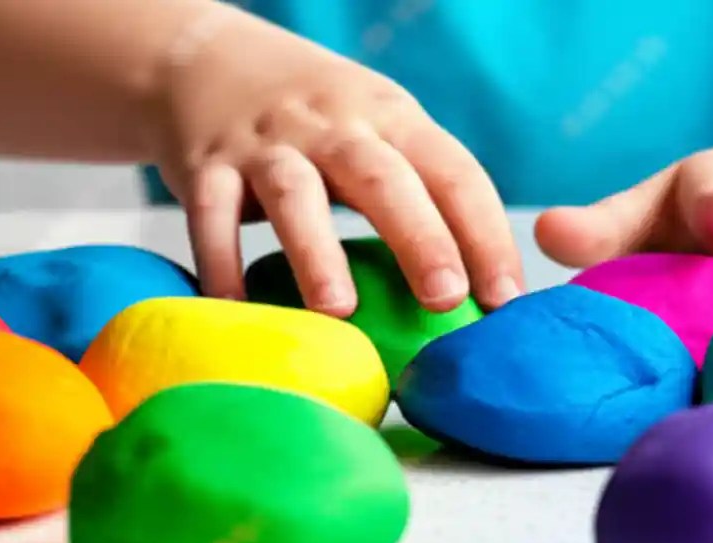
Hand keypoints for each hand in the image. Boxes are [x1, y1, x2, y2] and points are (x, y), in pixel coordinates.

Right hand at [149, 7, 523, 313]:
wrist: (205, 61)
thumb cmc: (317, 123)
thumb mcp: (379, 131)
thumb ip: (423, 195)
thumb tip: (483, 297)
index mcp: (393, 119)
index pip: (455, 174)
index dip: (486, 236)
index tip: (507, 300)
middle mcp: (334, 125)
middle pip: (384, 179)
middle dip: (420, 239)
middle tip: (445, 299)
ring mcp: (268, 144)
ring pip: (296, 193)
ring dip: (318, 252)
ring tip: (338, 310)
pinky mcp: (205, 165)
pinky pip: (210, 214)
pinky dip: (221, 262)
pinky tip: (237, 310)